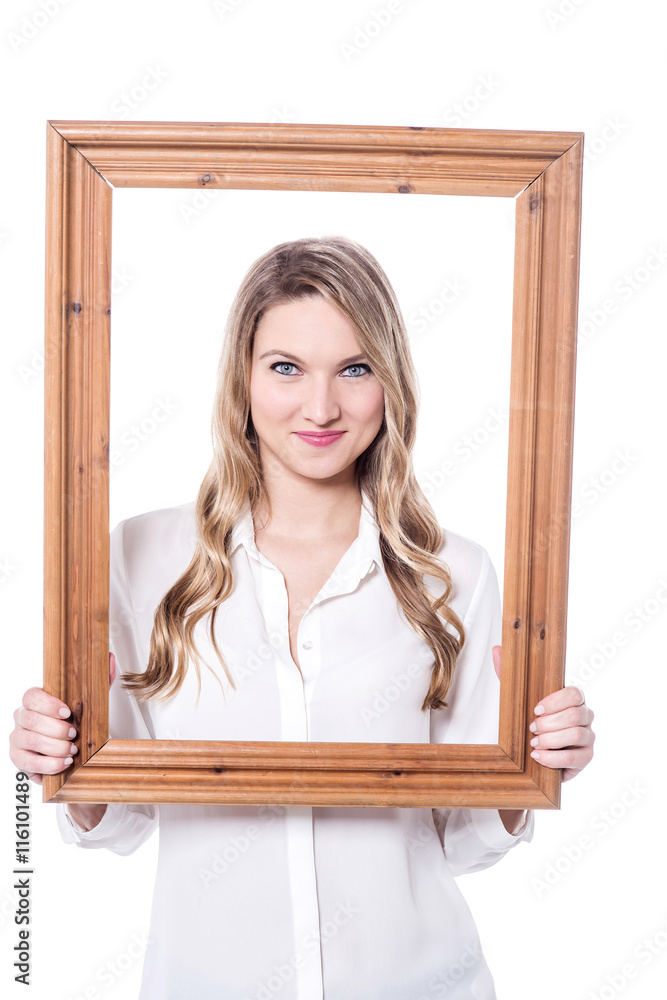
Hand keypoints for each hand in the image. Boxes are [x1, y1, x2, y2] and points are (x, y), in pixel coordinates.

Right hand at [9, 653, 116, 784]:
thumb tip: (108, 658)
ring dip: (55, 747)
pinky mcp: (18, 758)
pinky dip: (49, 764)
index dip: (48, 704)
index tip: (68, 712)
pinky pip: (27, 762)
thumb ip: (99, 680)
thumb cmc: (75, 723)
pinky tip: (64, 762)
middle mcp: (21, 717)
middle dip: (56, 729)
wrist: (70, 751)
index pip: (31, 696)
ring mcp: (17, 738)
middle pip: (31, 719)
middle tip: (74, 734)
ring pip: (31, 740)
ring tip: (72, 750)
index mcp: (34, 700)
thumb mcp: (90, 701)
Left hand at [492, 645, 594, 780]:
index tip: (535, 708)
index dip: (556, 701)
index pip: (575, 693)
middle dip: (550, 723)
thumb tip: (497, 648)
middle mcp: (586, 716)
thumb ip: (509, 674)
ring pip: (576, 734)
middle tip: (531, 727)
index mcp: (573, 698)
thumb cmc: (531, 719)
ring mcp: (588, 737)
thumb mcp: (519, 698)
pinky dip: (553, 758)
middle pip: (576, 715)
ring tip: (533, 743)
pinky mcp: (586, 757)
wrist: (537, 749)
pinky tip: (538, 756)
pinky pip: (575, 758)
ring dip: (550, 740)